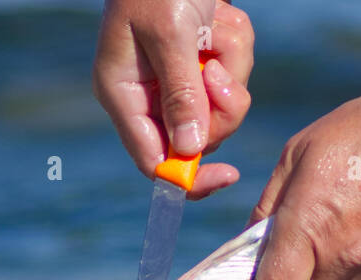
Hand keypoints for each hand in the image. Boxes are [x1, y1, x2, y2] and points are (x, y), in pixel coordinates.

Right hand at [93, 0, 252, 198]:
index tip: (228, 174)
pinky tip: (223, 19)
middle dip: (220, 107)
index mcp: (123, 93)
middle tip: (220, 71)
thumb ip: (181, 92)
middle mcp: (148, 93)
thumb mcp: (170, 34)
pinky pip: (234, 76)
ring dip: (233, 68)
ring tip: (219, 28)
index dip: (189, 178)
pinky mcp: (202, 62)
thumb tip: (190, 149)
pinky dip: (237, 47)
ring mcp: (177, 78)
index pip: (154, 161)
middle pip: (198, 138)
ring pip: (222, 107)